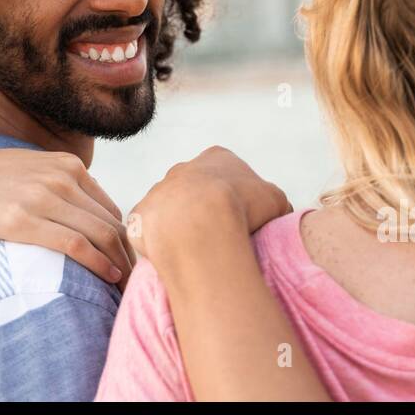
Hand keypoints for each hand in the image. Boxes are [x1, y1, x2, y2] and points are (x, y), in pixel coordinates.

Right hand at [0, 148, 135, 286]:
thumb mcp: (29, 169)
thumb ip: (59, 183)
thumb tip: (86, 208)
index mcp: (66, 165)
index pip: (112, 206)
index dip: (127, 238)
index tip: (134, 262)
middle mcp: (61, 178)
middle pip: (112, 221)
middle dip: (131, 254)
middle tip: (141, 280)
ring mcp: (43, 198)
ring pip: (100, 234)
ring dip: (120, 263)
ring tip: (128, 287)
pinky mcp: (23, 221)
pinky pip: (75, 243)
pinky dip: (98, 262)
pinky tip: (109, 277)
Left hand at [127, 146, 291, 260]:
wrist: (200, 225)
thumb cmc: (242, 207)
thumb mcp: (275, 200)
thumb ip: (273, 201)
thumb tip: (273, 212)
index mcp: (216, 158)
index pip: (226, 173)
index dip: (235, 197)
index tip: (240, 218)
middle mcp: (182, 169)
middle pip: (195, 190)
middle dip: (204, 210)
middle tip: (216, 236)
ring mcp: (158, 191)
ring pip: (170, 211)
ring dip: (180, 227)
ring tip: (195, 251)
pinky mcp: (139, 216)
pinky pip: (149, 231)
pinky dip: (159, 243)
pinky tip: (173, 257)